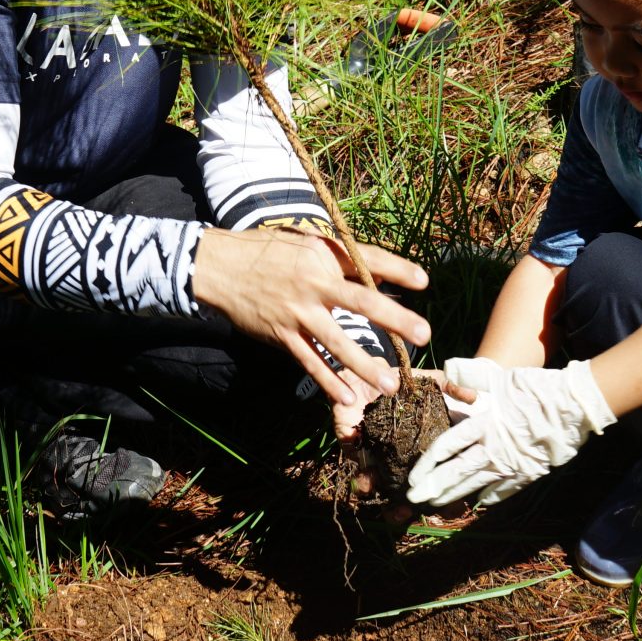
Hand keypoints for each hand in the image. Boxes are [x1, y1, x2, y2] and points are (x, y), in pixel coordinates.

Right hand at [192, 226, 428, 410]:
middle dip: (394, 318)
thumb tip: (380, 275)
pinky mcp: (282, 335)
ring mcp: (297, 313)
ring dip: (365, 364)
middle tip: (423, 334)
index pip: (366, 259)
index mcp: (321, 255)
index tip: (424, 281)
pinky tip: (349, 397)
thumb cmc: (266, 252)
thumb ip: (341, 259)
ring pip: (337, 342)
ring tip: (391, 383)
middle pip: (361, 301)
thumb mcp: (304, 243)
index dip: (397, 269)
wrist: (217, 268)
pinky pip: (310, 362)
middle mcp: (312, 283)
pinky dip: (329, 381)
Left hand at [406, 358, 615, 507]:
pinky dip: (491, 496)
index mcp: (484, 424)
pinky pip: (505, 489)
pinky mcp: (529, 472)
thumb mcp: (501, 377)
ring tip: (437, 505)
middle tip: (414, 499)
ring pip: (477, 484)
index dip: (428, 463)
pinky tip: (480, 501)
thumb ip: (472, 376)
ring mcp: (512, 464)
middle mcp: (494, 448)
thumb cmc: (537, 388)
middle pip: (457, 472)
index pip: (448, 447)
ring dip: (455, 495)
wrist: (575, 406)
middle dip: (433, 487)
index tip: (413, 475)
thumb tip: (448, 368)